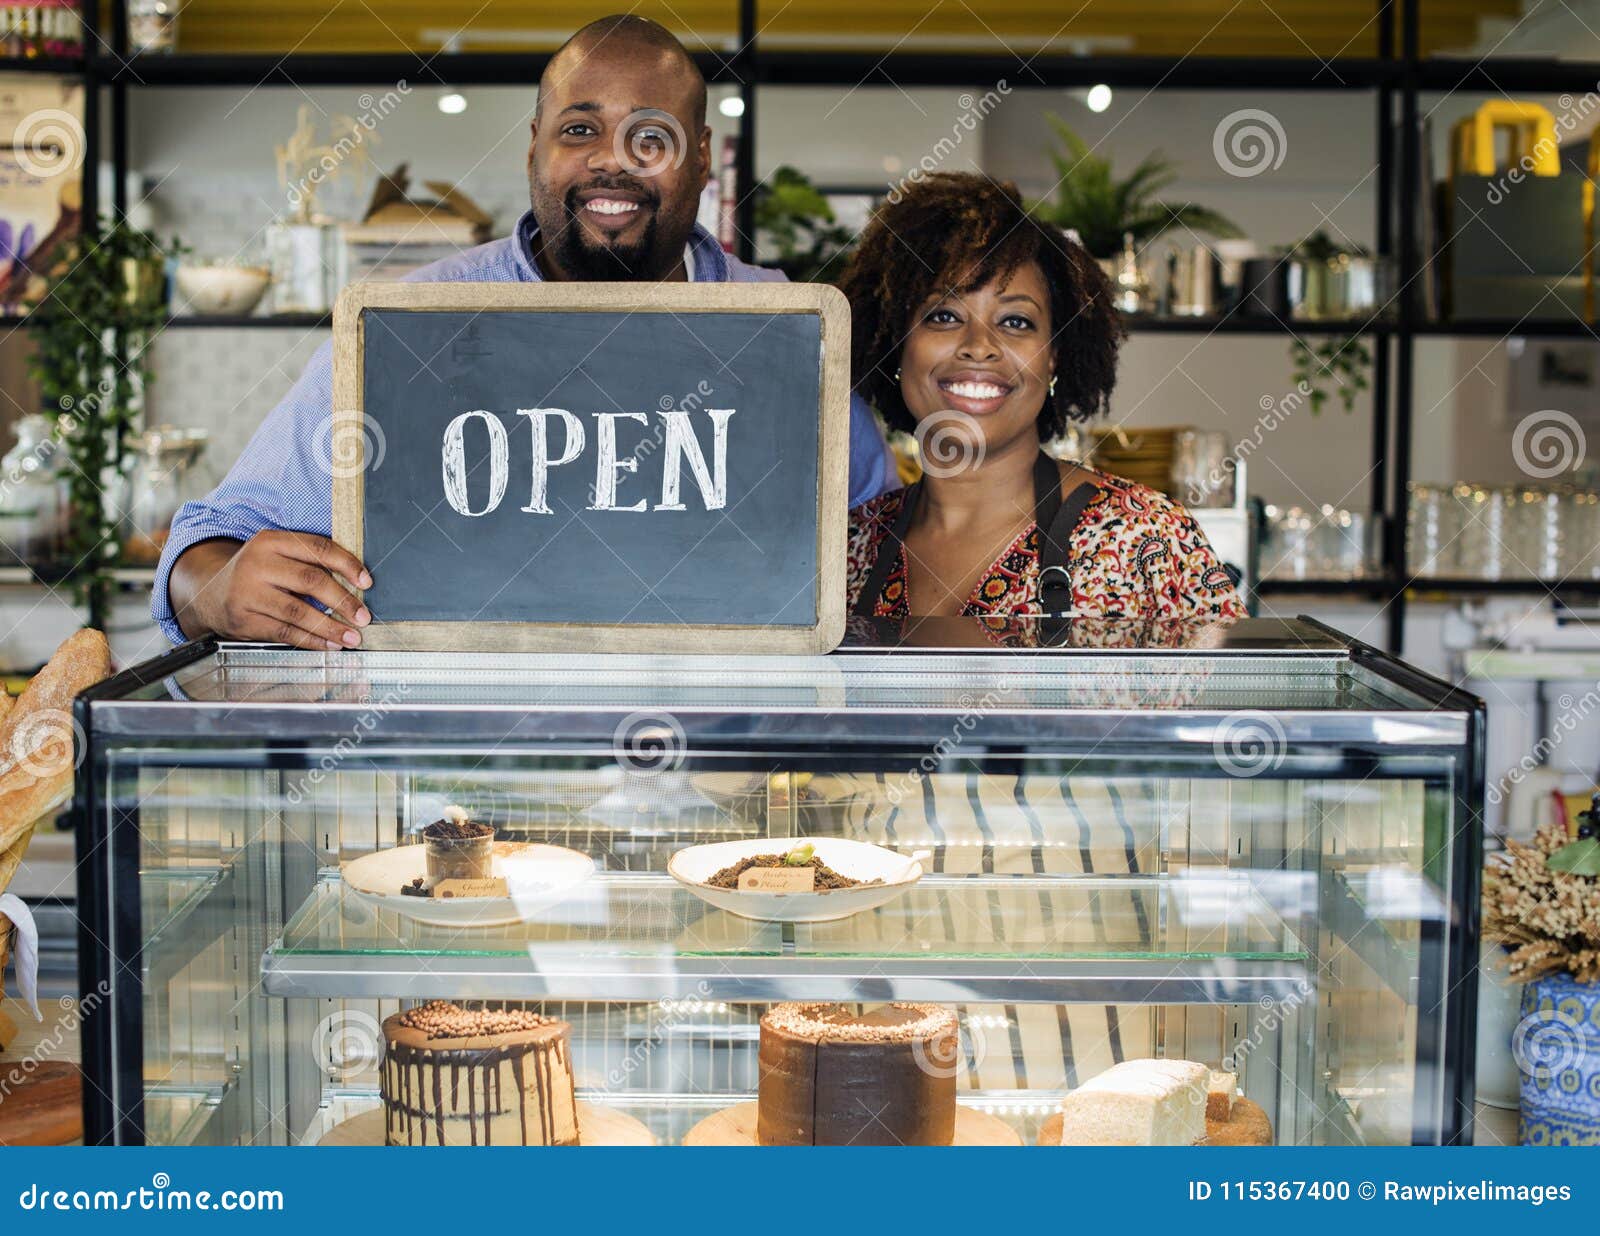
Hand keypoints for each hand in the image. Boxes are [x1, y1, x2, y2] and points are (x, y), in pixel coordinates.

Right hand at [172, 532, 372, 649]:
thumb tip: (357, 584)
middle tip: (364, 616)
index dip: (347, 565)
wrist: (209, 595)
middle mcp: (256, 564)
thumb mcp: (276, 556)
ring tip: (352, 637)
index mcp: (270, 541)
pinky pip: (285, 632)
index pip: (317, 548)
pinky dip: (312, 641)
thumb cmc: (257, 575)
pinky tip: (330, 645)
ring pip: (298, 612)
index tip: (367, 582)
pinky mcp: (243, 620)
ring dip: (331, 627)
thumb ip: (309, 562)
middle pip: (310, 581)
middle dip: (343, 601)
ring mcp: (246, 593)